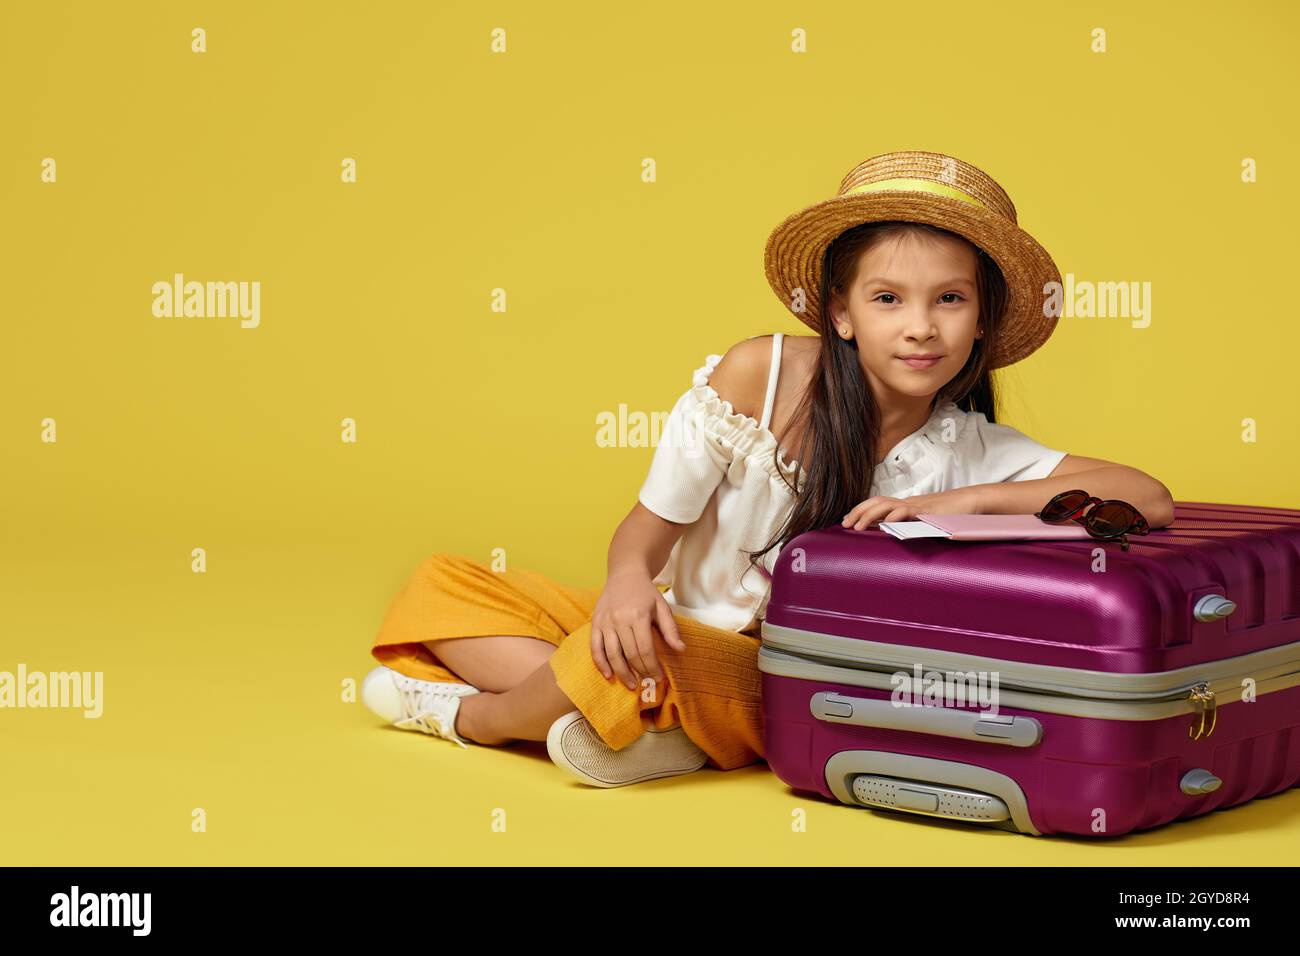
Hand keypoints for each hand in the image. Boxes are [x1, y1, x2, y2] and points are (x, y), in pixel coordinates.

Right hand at [590, 569, 686, 691]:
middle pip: (629, 654)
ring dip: (621, 673)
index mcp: (638, 615)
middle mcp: (619, 619)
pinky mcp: (595, 623)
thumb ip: (670, 629)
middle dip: (640, 672)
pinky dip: (601, 663)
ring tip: (632, 684)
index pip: (645, 649)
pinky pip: (595, 647)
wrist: (624, 573)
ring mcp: (605, 622)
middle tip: (647, 683)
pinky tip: (608, 675)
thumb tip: (680, 649)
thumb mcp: (662, 607)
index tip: (659, 678)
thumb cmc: (646, 592)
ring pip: (611, 654)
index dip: (652, 667)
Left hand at [841, 486, 982, 529]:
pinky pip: (907, 511)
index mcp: (905, 505)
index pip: (877, 503)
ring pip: (886, 505)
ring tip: (858, 527)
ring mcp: (916, 505)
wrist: (970, 501)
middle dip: (858, 512)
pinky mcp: (927, 511)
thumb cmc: (949, 513)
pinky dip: (895, 517)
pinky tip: (885, 524)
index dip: (861, 510)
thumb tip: (895, 537)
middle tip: (845, 524)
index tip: (847, 520)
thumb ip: (911, 526)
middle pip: (876, 502)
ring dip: (869, 515)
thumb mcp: (926, 520)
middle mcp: (907, 503)